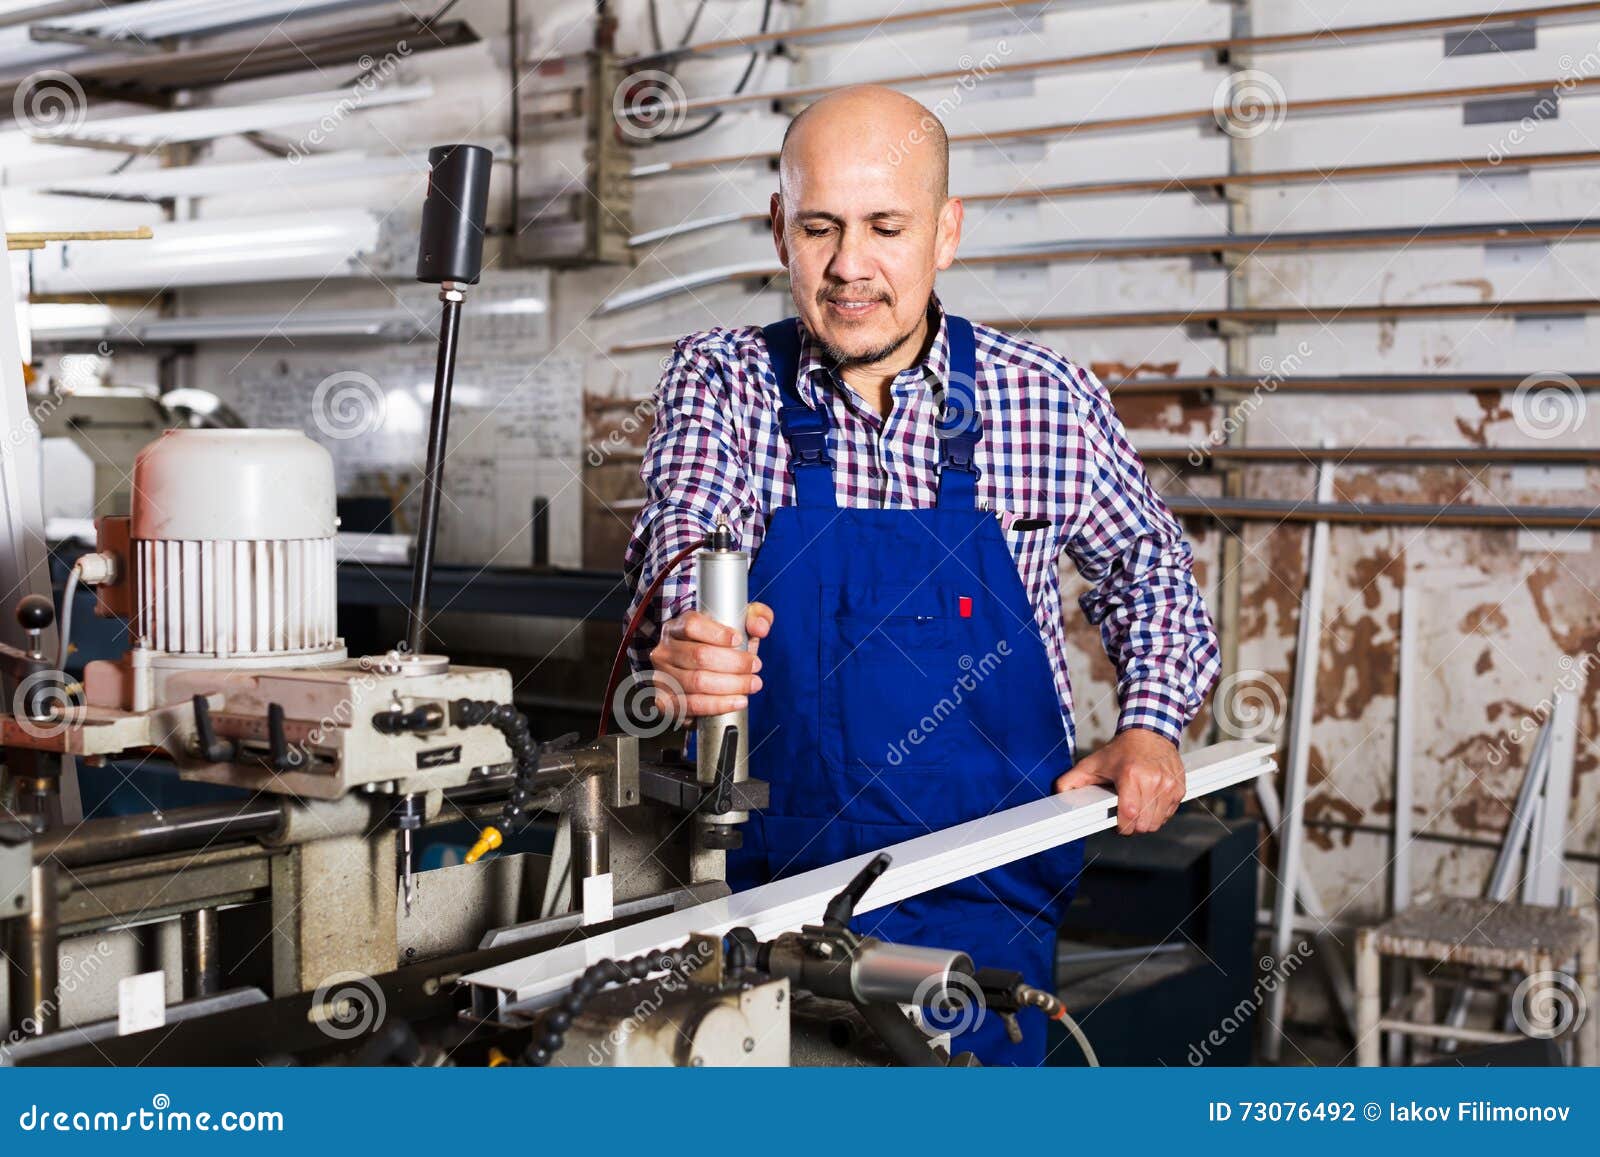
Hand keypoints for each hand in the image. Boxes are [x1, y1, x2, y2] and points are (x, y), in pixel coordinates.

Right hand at [649, 602, 773, 719]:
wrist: (693, 675)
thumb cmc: (716, 648)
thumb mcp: (735, 626)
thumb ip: (754, 618)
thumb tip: (760, 627)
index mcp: (677, 627)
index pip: (692, 625)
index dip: (717, 633)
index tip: (739, 640)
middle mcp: (665, 651)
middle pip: (699, 655)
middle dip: (734, 663)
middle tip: (755, 666)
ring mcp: (662, 677)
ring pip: (697, 682)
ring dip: (731, 685)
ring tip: (752, 684)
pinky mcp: (666, 701)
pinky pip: (692, 705)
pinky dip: (718, 705)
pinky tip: (737, 701)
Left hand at [1053, 729, 1184, 834]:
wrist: (1150, 732)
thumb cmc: (1122, 750)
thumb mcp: (1094, 763)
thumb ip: (1073, 780)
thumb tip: (1058, 794)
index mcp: (1131, 775)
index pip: (1130, 815)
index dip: (1122, 827)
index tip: (1117, 826)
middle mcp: (1153, 780)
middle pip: (1144, 824)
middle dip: (1132, 826)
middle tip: (1125, 817)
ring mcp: (1169, 784)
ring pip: (1157, 822)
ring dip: (1146, 822)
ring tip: (1136, 809)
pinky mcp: (1179, 788)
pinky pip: (1168, 814)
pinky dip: (1158, 814)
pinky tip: (1149, 802)